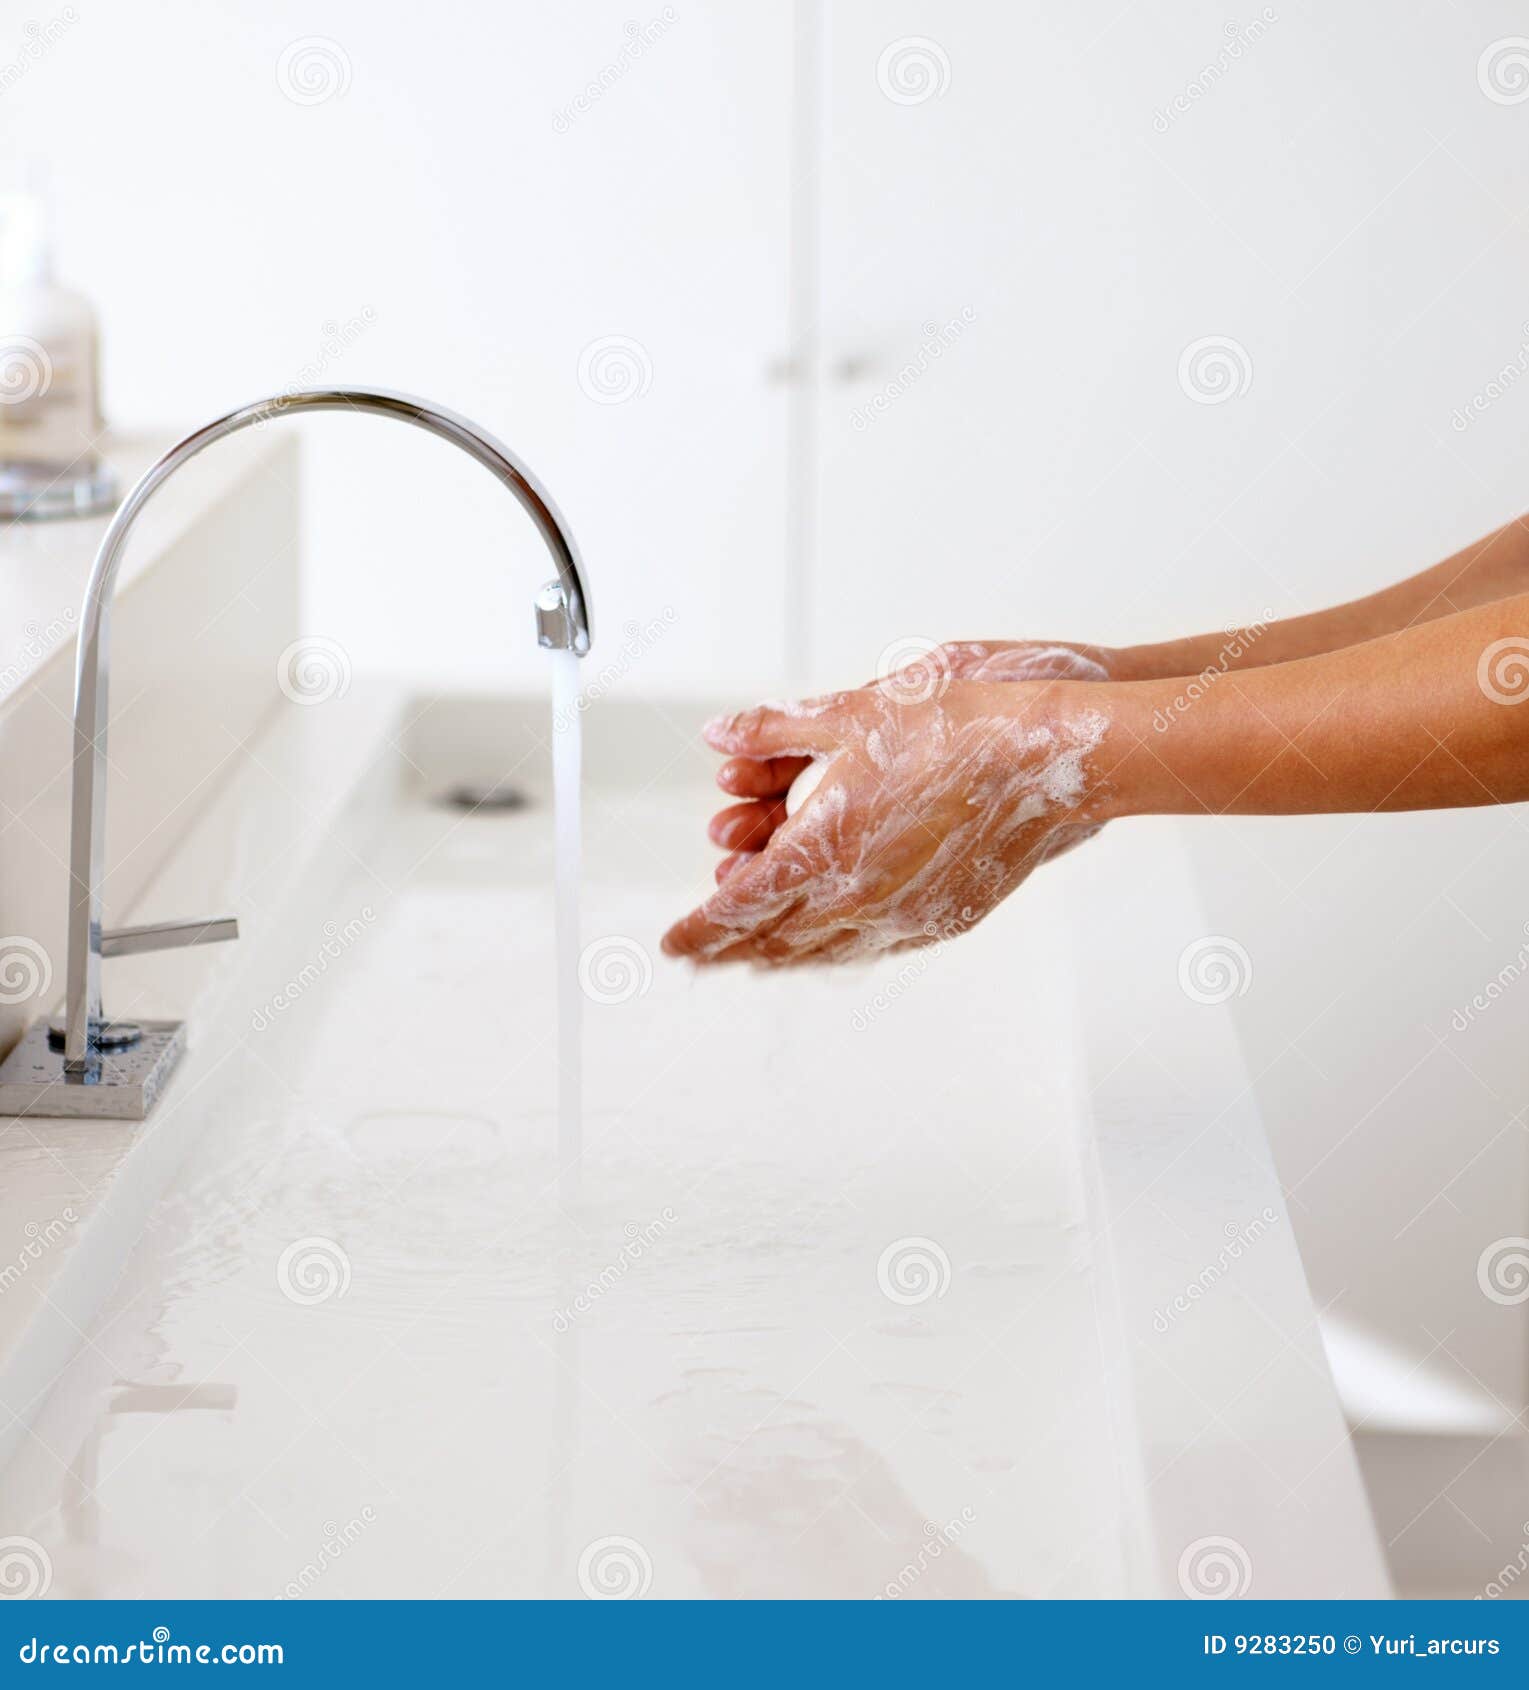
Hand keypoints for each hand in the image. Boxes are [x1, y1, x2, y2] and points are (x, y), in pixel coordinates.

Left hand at [662, 679, 1114, 966]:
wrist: (1047, 758)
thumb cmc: (960, 730)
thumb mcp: (850, 713)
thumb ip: (775, 729)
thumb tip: (723, 734)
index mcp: (824, 848)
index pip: (738, 905)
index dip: (699, 929)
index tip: (673, 945)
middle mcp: (857, 896)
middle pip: (773, 940)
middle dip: (728, 950)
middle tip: (699, 956)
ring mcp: (902, 914)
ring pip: (820, 951)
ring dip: (777, 954)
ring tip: (750, 957)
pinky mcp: (941, 918)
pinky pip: (868, 946)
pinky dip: (832, 948)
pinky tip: (826, 942)